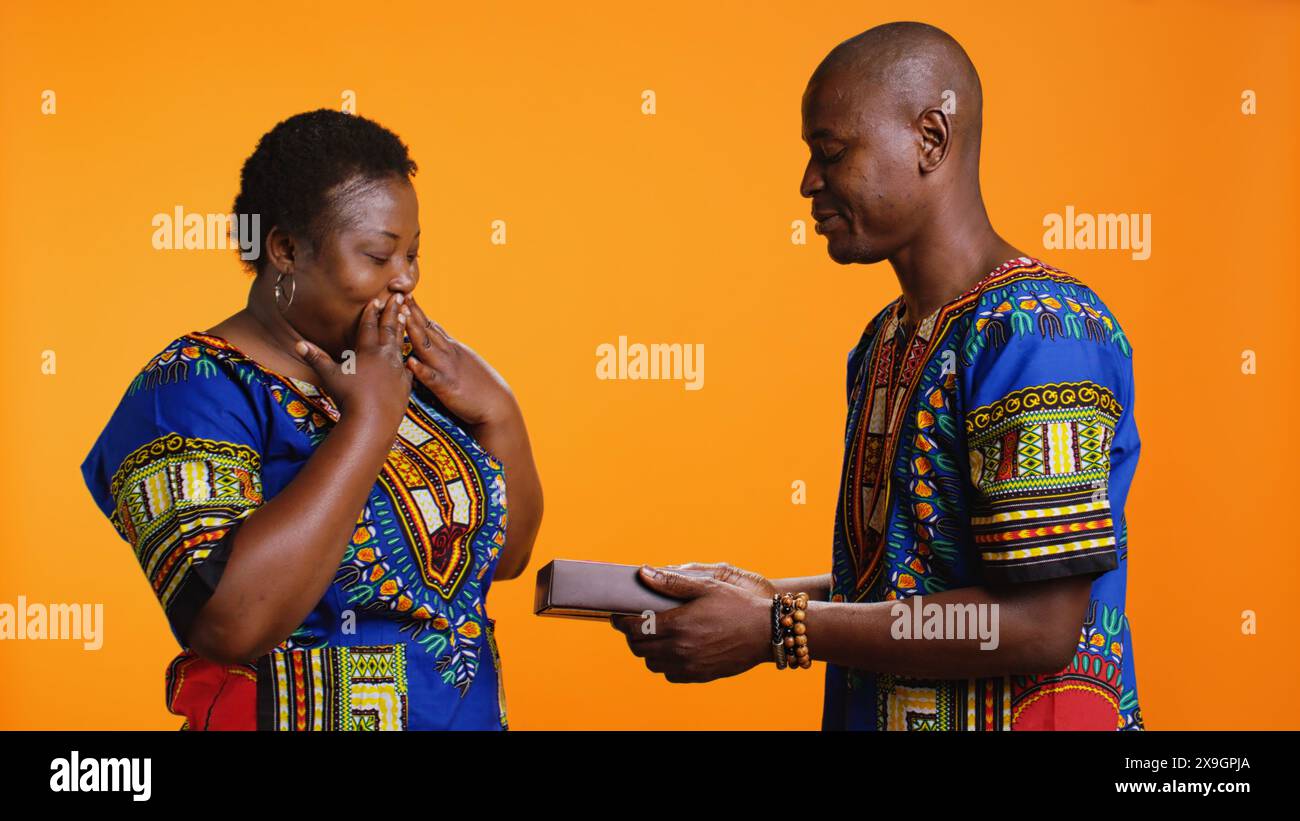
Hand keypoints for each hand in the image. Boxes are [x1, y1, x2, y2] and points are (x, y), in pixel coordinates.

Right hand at [295, 292, 411, 426]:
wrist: (373, 420)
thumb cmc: (348, 398)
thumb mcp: (330, 376)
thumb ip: (316, 358)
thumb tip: (298, 343)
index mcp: (368, 351)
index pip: (369, 326)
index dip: (371, 312)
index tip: (376, 299)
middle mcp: (386, 356)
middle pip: (389, 329)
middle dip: (393, 312)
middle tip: (400, 296)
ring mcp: (398, 369)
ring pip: (401, 344)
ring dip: (403, 329)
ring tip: (407, 316)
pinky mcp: (406, 384)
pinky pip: (408, 367)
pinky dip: (408, 358)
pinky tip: (409, 355)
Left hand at [402, 294, 517, 426]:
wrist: (498, 406)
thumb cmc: (481, 389)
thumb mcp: (465, 364)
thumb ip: (450, 354)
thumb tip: (437, 346)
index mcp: (453, 349)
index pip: (432, 326)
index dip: (417, 311)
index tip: (405, 295)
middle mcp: (449, 354)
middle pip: (427, 330)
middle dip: (411, 313)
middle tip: (398, 296)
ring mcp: (448, 369)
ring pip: (427, 347)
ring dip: (413, 331)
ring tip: (401, 317)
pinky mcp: (448, 387)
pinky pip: (431, 377)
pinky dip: (420, 369)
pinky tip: (410, 362)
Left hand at [610, 566, 772, 683]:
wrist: (766, 632)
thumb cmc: (737, 605)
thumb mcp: (706, 585)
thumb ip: (672, 582)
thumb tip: (644, 573)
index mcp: (678, 624)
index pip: (634, 628)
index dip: (621, 621)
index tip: (618, 615)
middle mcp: (680, 649)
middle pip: (638, 647)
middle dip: (632, 635)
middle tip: (636, 623)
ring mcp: (689, 665)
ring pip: (652, 663)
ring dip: (648, 650)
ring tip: (655, 636)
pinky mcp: (699, 675)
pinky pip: (669, 674)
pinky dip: (665, 663)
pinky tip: (673, 649)